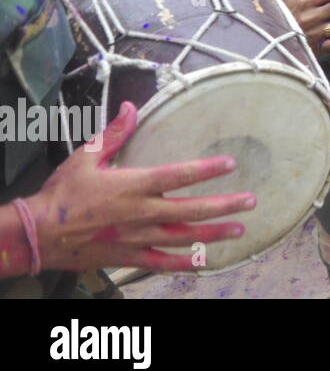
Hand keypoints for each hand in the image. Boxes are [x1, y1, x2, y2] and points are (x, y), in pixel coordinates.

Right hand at [26, 102, 253, 272]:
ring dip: (214, 233)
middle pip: (191, 210)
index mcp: (132, 186)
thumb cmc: (62, 194)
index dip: (206, 169)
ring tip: (240, 229)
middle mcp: (141, 214)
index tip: (230, 163)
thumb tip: (130, 105)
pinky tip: (206, 263)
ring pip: (184, 238)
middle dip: (224, 205)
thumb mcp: (86, 157)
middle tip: (250, 201)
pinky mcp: (129, 257)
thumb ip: (114, 133)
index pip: (178, 175)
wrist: (38, 234)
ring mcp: (137, 239)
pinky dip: (186, 264)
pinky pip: (162, 263)